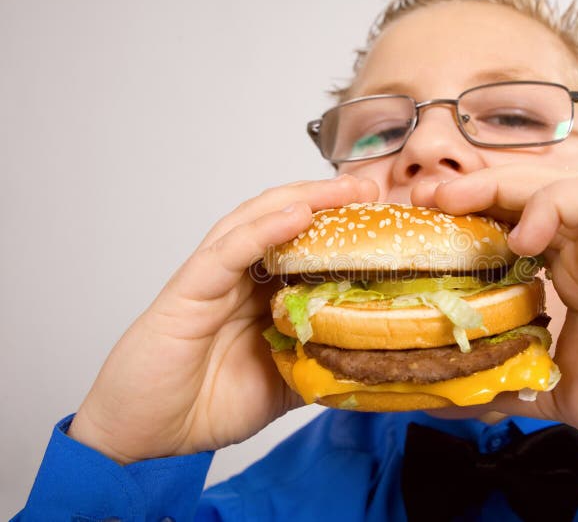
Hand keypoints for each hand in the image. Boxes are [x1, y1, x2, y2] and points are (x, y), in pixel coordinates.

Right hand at [68, 175, 378, 463]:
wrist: (147, 435)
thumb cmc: (205, 405)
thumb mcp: (282, 385)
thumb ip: (315, 364)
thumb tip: (362, 360)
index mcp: (259, 295)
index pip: (303, 247)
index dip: (339, 230)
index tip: (382, 221)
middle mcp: (238, 277)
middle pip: (284, 222)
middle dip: (328, 201)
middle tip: (370, 191)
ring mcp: (214, 279)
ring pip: (257, 222)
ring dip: (302, 200)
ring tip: (343, 190)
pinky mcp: (190, 289)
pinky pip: (228, 252)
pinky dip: (261, 231)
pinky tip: (296, 215)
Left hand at [414, 166, 577, 473]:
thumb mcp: (557, 390)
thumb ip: (508, 384)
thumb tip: (446, 398)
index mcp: (565, 277)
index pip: (506, 230)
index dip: (464, 222)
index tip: (419, 231)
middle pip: (520, 198)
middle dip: (469, 192)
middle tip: (422, 200)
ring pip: (552, 184)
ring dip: (498, 184)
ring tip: (454, 201)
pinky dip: (553, 205)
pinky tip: (524, 236)